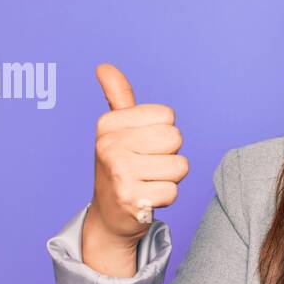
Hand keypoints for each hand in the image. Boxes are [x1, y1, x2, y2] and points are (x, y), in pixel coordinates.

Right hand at [86, 63, 189, 249]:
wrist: (109, 217)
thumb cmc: (121, 168)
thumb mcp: (117, 131)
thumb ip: (118, 98)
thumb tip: (104, 67)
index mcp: (108, 124)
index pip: (167, 116)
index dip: (163, 134)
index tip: (143, 147)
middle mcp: (109, 145)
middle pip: (175, 139)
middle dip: (169, 156)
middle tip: (147, 167)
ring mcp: (118, 172)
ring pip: (179, 166)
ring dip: (169, 179)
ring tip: (148, 182)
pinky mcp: (131, 199)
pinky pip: (173, 191)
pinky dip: (165, 198)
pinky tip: (147, 199)